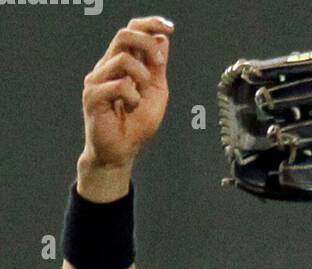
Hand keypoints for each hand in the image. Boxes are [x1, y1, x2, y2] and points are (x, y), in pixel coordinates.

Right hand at [79, 15, 173, 192]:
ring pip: (123, 59)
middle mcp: (106, 66)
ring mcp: (97, 79)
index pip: (130, 31)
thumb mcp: (156, 92)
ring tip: (140, 97)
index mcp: (122, 63)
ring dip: (142, 78)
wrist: (121, 151)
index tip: (169, 27)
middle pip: (124, 35)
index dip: (149, 24)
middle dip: (147, 44)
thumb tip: (163, 38)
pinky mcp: (92, 95)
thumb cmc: (137, 124)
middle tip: (159, 64)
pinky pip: (118, 84)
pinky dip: (132, 96)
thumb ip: (157, 67)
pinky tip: (131, 107)